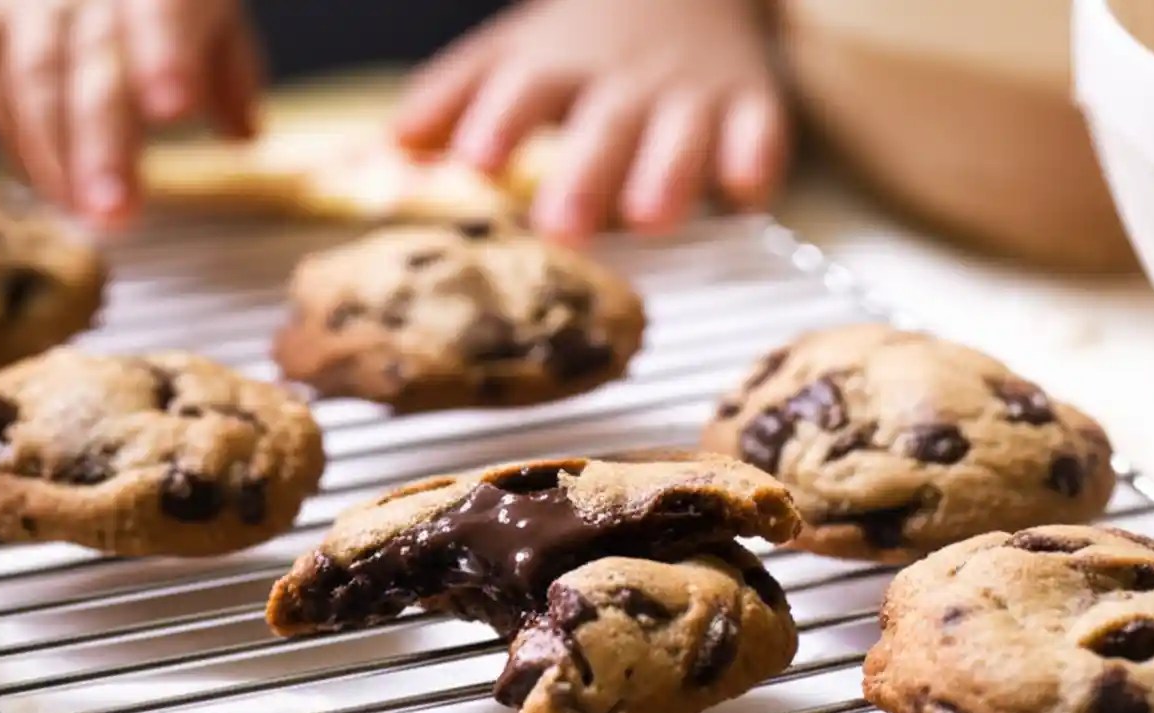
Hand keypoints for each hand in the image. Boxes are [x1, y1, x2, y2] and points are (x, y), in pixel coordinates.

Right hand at [0, 0, 260, 226]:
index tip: (174, 109)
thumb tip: (244, 135)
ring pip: (33, 77)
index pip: (165, 9)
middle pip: (91, 58)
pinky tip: (51, 185)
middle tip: (115, 211)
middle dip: (100, 141)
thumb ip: (229, 71)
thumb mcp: (214, 12)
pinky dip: (19, 140)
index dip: (167, 56)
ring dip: (56, 157)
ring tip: (87, 214)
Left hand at [394, 0, 786, 241]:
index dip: (502, 121)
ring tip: (650, 219)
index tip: (477, 162)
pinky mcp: (749, 103)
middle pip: (603, 124)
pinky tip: (746, 191)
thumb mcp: (514, 52)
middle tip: (562, 229)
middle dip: (585, 175)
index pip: (525, 88)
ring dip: (668, 173)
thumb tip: (394, 146)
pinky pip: (759, 128)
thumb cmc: (580, 41)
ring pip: (681, 131)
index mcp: (557, 64)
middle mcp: (622, 81)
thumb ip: (455, 96)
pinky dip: (754, 158)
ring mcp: (689, 92)